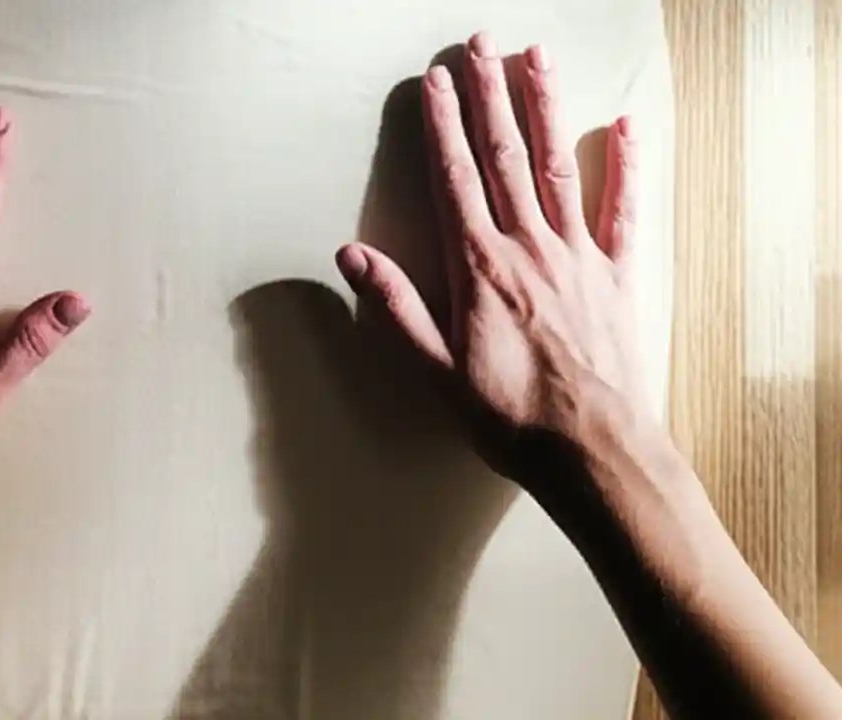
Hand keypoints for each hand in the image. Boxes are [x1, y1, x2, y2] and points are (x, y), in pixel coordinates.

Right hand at [336, 34, 642, 494]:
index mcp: (480, 268)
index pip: (456, 179)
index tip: (434, 81)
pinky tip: (621, 127)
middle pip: (504, 156)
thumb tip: (351, 255)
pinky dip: (624, 166)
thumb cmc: (508, 417)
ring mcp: (579, 255)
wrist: (592, 449)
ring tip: (535, 58)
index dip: (442, 126)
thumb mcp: (434, 371)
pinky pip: (623, 209)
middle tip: (481, 45)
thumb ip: (395, 306)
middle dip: (489, 95)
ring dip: (544, 108)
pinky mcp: (618, 275)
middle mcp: (529, 247)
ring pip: (556, 166)